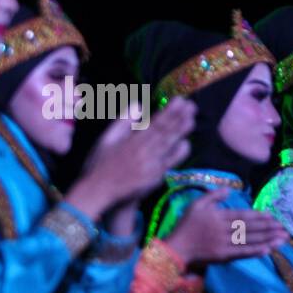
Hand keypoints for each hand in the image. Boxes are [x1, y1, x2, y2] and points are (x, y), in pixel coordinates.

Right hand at [66, 98, 195, 219]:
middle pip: (164, 133)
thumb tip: (138, 104)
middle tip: (192, 105)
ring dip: (181, 133)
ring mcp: (151, 166)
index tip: (180, 100)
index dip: (168, 112)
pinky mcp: (155, 177)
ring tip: (192, 119)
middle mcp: (143, 153)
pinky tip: (187, 144)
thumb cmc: (100, 163)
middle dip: (179, 118)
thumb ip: (123, 121)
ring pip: (168, 146)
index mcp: (131, 141)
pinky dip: (179, 154)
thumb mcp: (106, 139)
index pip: (154, 124)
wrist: (100, 191)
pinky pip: (169, 163)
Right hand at [164, 188, 289, 264]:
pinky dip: (255, 251)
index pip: (241, 215)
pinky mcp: (223, 256)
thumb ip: (212, 196)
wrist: (176, 248)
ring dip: (267, 239)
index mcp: (218, 216)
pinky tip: (268, 250)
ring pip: (249, 240)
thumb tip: (228, 189)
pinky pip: (241, 253)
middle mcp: (223, 229)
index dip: (258, 216)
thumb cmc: (186, 226)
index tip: (272, 216)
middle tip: (284, 228)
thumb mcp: (196, 205)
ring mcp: (223, 243)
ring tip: (282, 239)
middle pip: (249, 228)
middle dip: (268, 228)